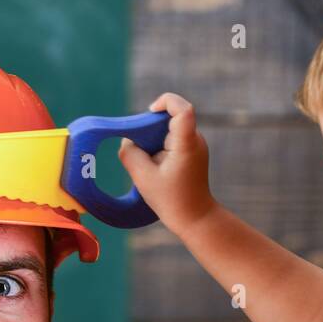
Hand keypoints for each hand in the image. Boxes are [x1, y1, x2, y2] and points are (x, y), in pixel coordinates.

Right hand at [118, 92, 217, 232]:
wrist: (195, 218)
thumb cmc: (172, 201)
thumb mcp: (143, 178)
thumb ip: (130, 154)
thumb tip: (127, 141)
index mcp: (186, 143)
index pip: (182, 109)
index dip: (165, 102)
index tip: (149, 112)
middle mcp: (195, 140)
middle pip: (171, 117)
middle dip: (150, 127)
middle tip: (140, 148)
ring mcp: (195, 146)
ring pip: (170, 129)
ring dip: (154, 140)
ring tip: (149, 163)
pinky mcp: (191, 153)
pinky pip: (172, 140)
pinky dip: (159, 148)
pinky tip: (155, 167)